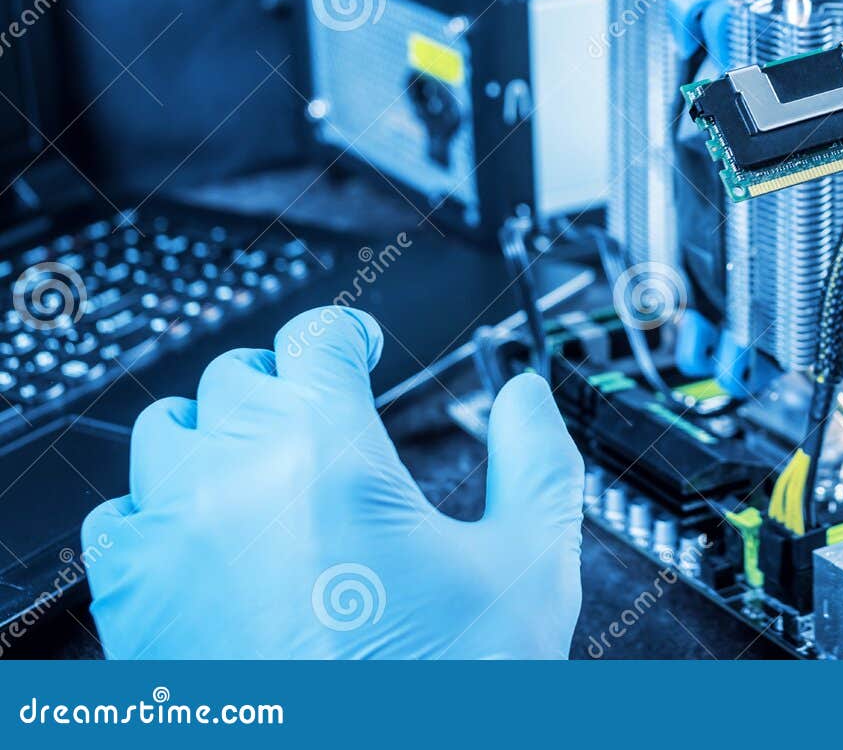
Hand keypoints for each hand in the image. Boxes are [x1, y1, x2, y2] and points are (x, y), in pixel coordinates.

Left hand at [82, 308, 582, 658]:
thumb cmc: (440, 696)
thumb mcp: (529, 570)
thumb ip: (536, 462)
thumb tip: (526, 398)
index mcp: (328, 454)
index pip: (313, 336)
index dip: (347, 332)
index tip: (359, 347)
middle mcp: (231, 483)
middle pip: (238, 375)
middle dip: (288, 384)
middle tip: (328, 419)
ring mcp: (170, 546)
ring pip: (167, 433)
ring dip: (216, 434)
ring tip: (264, 471)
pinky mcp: (132, 609)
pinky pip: (118, 518)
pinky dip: (160, 511)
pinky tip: (210, 541)